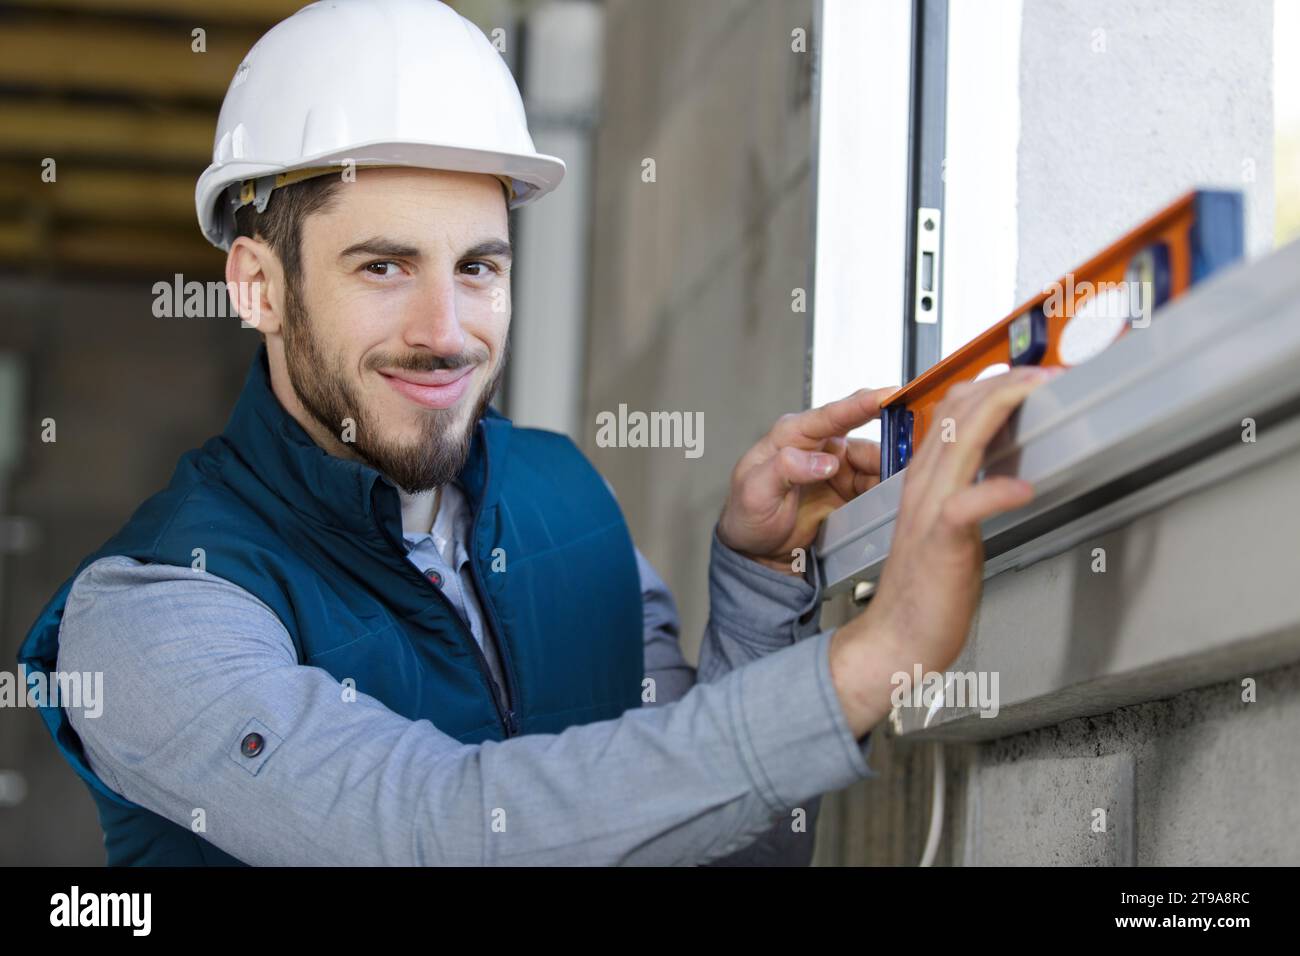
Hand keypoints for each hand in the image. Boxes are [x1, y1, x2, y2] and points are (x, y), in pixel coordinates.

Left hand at [717, 387, 897, 574]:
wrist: (756, 551)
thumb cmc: (747, 515)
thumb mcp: (755, 492)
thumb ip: (785, 469)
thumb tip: (825, 460)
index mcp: (792, 436)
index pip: (830, 415)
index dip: (860, 404)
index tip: (887, 394)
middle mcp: (819, 446)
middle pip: (862, 437)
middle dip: (890, 439)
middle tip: (912, 449)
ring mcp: (837, 468)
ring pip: (875, 462)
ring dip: (891, 468)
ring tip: (906, 479)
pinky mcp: (849, 490)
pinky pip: (875, 485)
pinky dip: (888, 488)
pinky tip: (896, 494)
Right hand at [829, 366, 1061, 735]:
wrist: (895, 639)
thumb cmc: (924, 593)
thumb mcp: (948, 529)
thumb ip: (967, 495)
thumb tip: (1000, 474)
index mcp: (925, 482)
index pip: (951, 411)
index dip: (992, 385)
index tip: (1029, 373)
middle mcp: (924, 489)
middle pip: (957, 413)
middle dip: (1005, 383)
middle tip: (1045, 371)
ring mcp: (930, 513)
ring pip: (959, 442)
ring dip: (1002, 410)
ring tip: (1038, 392)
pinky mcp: (942, 544)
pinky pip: (966, 507)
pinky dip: (997, 492)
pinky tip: (1023, 488)